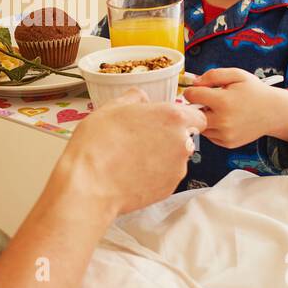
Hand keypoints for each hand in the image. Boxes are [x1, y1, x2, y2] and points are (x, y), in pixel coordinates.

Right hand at [57, 89, 207, 216]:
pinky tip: (132, 171)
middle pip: (186, 137)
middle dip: (170, 136)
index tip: (167, 121)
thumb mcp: (112, 107)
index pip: (197, 116)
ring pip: (176, 158)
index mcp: (172, 117)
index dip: (183, 118)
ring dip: (162, 156)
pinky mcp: (168, 189)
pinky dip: (155, 174)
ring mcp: (177, 168)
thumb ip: (134, 98)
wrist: (90, 184)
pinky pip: (166, 176)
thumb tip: (141, 99)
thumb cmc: (99, 144)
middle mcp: (181, 142)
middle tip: (143, 138)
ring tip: (133, 157)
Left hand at [182, 67, 287, 148]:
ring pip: (200, 126)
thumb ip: (213, 75)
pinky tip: (224, 119)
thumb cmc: (255, 92)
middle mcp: (223, 121)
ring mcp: (225, 134)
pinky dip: (212, 127)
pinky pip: (209, 135)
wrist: (273, 112)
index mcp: (223, 102)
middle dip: (195, 106)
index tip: (198, 89)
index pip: (191, 95)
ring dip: (204, 117)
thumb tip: (194, 82)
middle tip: (207, 101)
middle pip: (192, 114)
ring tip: (219, 110)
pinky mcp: (227, 143)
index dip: (192, 90)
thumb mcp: (236, 75)